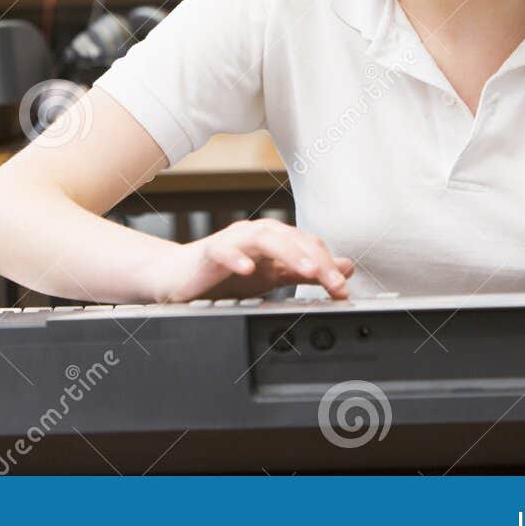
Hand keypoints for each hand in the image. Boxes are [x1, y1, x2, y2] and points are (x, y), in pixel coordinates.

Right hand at [151, 218, 353, 301]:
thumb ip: (306, 271)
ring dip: (288, 252)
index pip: (308, 245)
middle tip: (335, 283)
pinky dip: (237, 257)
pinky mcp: (209, 252)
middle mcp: (256, 234)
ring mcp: (233, 240)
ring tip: (307, 270)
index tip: (343, 290)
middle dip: (316, 260)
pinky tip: (249, 270)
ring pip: (264, 238)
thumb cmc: (224, 276)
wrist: (179, 278)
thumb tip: (345, 267)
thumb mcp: (272, 277)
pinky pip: (223, 250)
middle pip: (291, 238)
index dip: (329, 265)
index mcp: (274, 240)